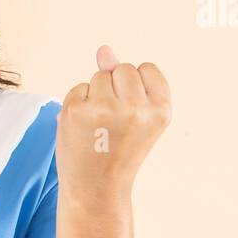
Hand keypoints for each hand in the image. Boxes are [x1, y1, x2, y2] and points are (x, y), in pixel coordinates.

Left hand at [55, 44, 170, 206]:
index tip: (133, 113)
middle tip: (114, 122)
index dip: (136, 87)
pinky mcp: (77, 111)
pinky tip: (82, 127)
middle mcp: (136, 109)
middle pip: (122, 68)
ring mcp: (105, 109)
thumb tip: (104, 49)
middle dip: (115, 87)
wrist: (96, 188)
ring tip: (98, 125)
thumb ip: (124, 80)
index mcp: (161, 110)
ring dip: (95, 94)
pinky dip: (78, 103)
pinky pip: (78, 88)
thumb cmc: (118, 151)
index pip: (147, 69)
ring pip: (99, 75)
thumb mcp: (136, 116)